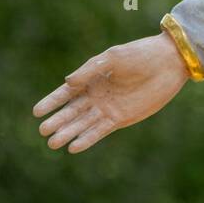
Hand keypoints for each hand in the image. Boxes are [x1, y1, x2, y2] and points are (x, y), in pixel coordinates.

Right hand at [32, 32, 190, 153]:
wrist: (167, 62)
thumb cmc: (139, 55)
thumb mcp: (112, 58)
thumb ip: (89, 70)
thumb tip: (67, 83)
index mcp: (92, 78)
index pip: (67, 93)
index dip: (52, 102)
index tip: (36, 112)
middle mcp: (97, 95)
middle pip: (72, 111)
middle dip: (57, 120)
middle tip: (42, 131)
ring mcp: (108, 108)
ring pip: (84, 123)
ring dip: (69, 133)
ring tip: (52, 143)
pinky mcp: (121, 118)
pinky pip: (100, 130)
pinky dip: (87, 139)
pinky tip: (74, 147)